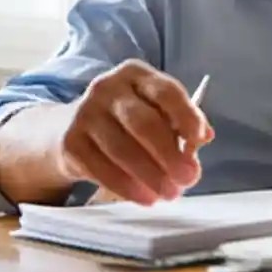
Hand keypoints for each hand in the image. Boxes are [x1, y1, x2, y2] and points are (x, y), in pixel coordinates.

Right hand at [57, 60, 213, 204]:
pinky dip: (127, 186)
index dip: (186, 116)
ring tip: (169, 193)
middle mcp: (108, 88)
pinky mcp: (70, 142)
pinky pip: (101, 168)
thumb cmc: (126, 121)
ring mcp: (85, 113)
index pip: (166, 92)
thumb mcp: (155, 111)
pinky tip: (145, 197)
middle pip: (143, 123)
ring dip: (150, 175)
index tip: (199, 141)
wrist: (67, 128)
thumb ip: (181, 123)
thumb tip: (204, 137)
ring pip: (122, 149)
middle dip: (169, 154)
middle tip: (188, 178)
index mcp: (136, 75)